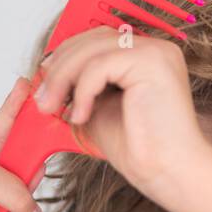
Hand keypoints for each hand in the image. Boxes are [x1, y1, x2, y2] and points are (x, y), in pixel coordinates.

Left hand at [32, 25, 211, 206]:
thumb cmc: (143, 151)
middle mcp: (155, 49)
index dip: (66, 55)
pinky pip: (100, 65)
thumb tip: (49, 79)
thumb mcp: (99, 110)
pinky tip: (81, 115)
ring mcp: (156, 52)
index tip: (45, 81)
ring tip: (52, 107)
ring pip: (92, 49)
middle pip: (93, 38)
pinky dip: (83, 91)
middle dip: (60, 66)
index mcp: (146, 58)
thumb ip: (81, 88)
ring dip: (63, 78)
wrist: (169, 173)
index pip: (98, 39)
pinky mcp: (152, 62)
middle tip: (43, 98)